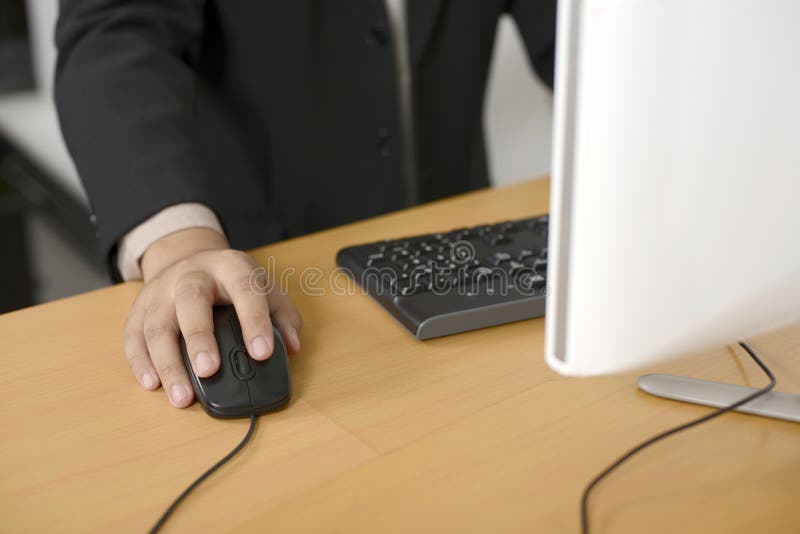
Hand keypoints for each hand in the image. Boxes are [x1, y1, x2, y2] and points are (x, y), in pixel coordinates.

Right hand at [123, 228, 301, 407]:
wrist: (190, 258)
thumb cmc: (232, 281)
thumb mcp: (264, 287)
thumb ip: (283, 316)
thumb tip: (293, 347)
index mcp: (230, 267)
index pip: (244, 289)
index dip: (254, 321)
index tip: (262, 353)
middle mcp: (191, 275)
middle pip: (190, 302)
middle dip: (199, 338)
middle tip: (209, 372)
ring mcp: (160, 291)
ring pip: (156, 325)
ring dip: (167, 363)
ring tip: (182, 396)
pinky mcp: (138, 309)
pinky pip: (133, 336)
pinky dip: (140, 362)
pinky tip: (153, 384)